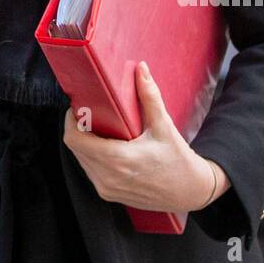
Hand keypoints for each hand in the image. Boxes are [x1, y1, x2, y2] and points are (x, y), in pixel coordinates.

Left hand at [62, 60, 228, 212]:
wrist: (191, 192)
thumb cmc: (179, 160)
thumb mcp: (164, 126)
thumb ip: (149, 96)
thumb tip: (141, 68)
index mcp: (118, 161)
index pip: (75, 140)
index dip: (72, 121)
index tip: (79, 107)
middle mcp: (108, 178)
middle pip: (75, 148)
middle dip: (79, 128)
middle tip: (90, 112)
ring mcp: (107, 189)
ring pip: (81, 160)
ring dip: (85, 142)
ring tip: (99, 127)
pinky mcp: (109, 194)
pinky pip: (90, 170)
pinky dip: (92, 156)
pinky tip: (106, 145)